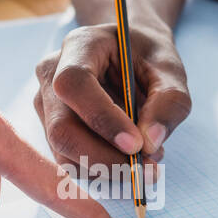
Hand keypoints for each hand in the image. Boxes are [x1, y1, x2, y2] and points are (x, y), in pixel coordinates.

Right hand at [33, 18, 190, 174]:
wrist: (133, 54)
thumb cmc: (150, 57)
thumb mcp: (171, 69)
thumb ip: (169, 102)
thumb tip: (151, 143)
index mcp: (80, 45)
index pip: (75, 84)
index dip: (102, 118)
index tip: (137, 145)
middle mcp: (52, 74)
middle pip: (61, 128)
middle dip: (104, 158)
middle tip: (147, 169)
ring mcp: (47, 104)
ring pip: (64, 152)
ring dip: (107, 169)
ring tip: (147, 162)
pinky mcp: (52, 129)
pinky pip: (71, 161)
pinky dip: (102, 171)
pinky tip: (130, 162)